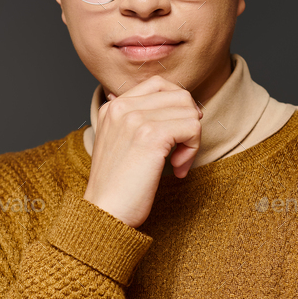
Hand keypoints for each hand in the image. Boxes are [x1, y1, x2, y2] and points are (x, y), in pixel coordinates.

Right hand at [83, 75, 202, 228]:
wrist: (105, 213)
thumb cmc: (116, 187)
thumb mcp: (120, 144)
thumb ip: (135, 121)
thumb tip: (170, 105)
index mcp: (112, 107)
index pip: (159, 85)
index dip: (178, 108)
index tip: (177, 135)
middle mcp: (122, 107)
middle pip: (180, 96)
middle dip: (189, 123)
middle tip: (180, 151)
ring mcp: (136, 119)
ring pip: (189, 111)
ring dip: (192, 140)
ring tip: (177, 163)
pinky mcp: (152, 135)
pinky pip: (192, 128)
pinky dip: (192, 151)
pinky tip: (177, 169)